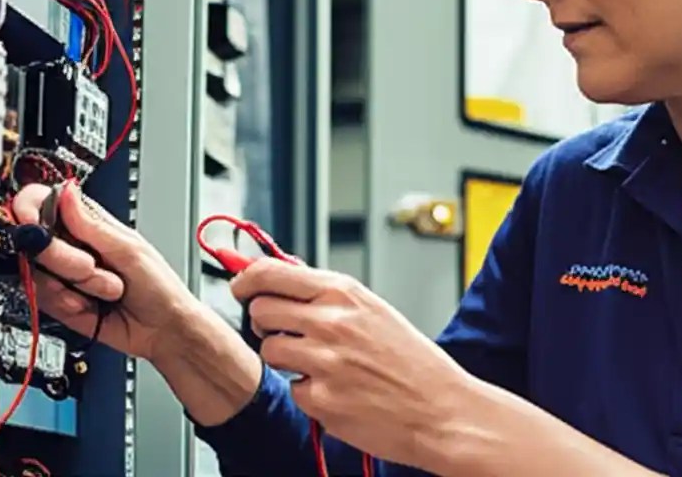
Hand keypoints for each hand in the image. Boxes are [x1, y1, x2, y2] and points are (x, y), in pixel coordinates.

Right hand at [11, 181, 196, 361]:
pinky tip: (88, 305)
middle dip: (61, 257)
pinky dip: (66, 302)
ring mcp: (63, 274)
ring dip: (71, 283)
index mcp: (89, 223)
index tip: (34, 224)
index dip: (31, 210)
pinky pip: (42, 297)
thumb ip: (90, 224)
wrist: (163, 331)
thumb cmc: (159, 287)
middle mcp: (71, 246)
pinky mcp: (59, 301)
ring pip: (36, 270)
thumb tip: (66, 190)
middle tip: (91, 266)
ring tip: (104, 288)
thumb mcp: (128, 250)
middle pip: (35, 240)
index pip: (44, 203)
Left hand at [232, 260, 473, 468]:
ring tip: (319, 364)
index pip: (271, 272)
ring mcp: (324, 361)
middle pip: (260, 310)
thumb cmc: (412, 362)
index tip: (240, 285)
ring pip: (269, 350)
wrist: (440, 409)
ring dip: (284, 358)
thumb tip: (283, 278)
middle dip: (264, 321)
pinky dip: (307, 392)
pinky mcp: (321, 399)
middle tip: (283, 331)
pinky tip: (337, 390)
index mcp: (344, 293)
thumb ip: (327, 295)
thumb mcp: (373, 310)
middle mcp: (330, 322)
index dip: (246, 279)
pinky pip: (291, 388)